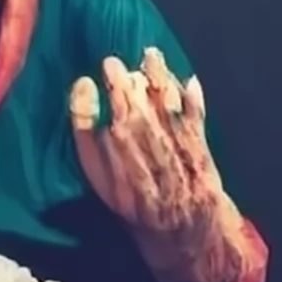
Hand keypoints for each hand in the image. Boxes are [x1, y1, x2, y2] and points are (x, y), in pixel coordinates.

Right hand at [68, 48, 224, 234]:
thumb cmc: (130, 200)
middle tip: (126, 62)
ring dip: (161, 72)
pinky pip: (196, 107)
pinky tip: (190, 81)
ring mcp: (178, 126)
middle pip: (143, 86)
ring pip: (168, 91)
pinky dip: (193, 93)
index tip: (107, 65)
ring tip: (152, 57)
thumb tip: (82, 84)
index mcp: (122, 126)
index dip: (111, 74)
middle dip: (134, 71)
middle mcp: (152, 121)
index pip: (116, 88)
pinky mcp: (199, 135)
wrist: (179, 224)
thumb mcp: (94, 169)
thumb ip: (84, 124)